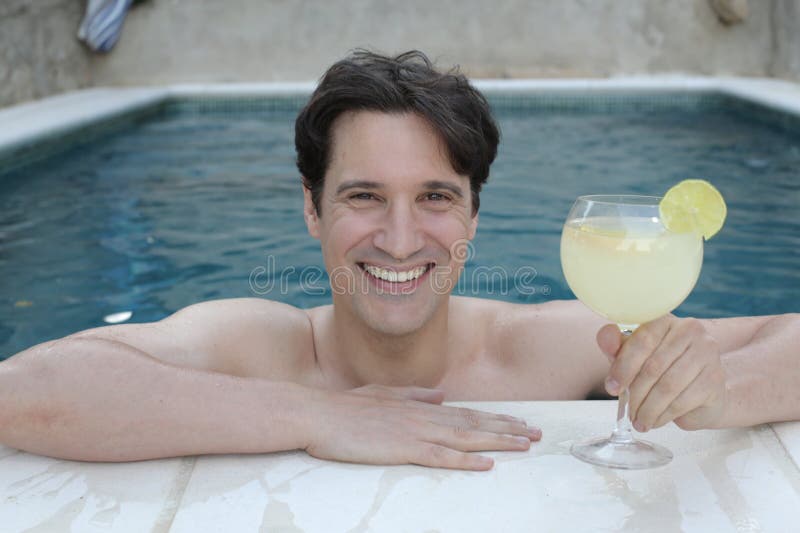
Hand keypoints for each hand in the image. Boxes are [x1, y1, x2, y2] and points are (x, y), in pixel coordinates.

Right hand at [302, 384, 541, 470]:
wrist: (317, 413)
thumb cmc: (345, 408)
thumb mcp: (384, 394)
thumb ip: (415, 395)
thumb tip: (441, 395)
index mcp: (420, 406)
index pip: (467, 413)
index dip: (496, 418)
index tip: (519, 421)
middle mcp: (424, 416)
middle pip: (475, 424)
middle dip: (509, 429)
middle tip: (538, 433)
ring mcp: (415, 432)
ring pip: (466, 438)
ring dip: (498, 441)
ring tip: (525, 445)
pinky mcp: (402, 449)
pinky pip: (441, 457)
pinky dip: (466, 461)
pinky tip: (487, 464)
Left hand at [597, 315, 727, 431]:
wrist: (701, 391)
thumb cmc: (662, 371)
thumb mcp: (634, 357)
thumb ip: (616, 347)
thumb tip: (605, 336)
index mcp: (665, 320)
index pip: (642, 341)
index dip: (623, 367)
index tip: (611, 387)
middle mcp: (691, 331)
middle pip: (654, 366)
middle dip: (636, 394)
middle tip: (628, 411)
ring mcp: (707, 354)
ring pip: (668, 387)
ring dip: (649, 409)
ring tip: (639, 420)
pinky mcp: (715, 378)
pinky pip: (683, 401)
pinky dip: (664, 415)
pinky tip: (655, 421)